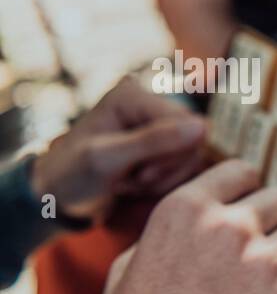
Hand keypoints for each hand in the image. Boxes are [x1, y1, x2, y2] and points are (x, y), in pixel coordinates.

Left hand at [29, 77, 208, 220]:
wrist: (57, 198)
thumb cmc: (72, 175)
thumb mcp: (108, 159)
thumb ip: (154, 141)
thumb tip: (202, 127)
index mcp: (133, 95)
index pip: (187, 123)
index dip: (173, 154)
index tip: (140, 173)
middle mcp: (149, 104)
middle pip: (193, 139)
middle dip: (166, 168)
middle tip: (133, 179)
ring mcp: (156, 126)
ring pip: (192, 156)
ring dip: (164, 179)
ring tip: (130, 182)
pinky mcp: (161, 146)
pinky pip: (184, 167)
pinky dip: (164, 183)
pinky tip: (137, 184)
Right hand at [47, 160, 276, 293]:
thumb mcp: (133, 263)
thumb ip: (177, 230)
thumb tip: (212, 213)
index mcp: (184, 209)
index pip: (244, 172)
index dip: (251, 197)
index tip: (253, 219)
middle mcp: (228, 226)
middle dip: (275, 228)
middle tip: (263, 264)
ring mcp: (265, 260)